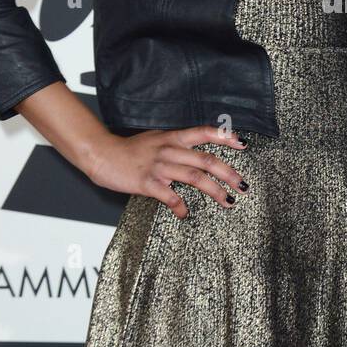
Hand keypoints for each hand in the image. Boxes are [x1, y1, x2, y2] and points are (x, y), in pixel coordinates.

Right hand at [85, 125, 248, 219]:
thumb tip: (194, 152)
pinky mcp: (148, 182)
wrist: (102, 154)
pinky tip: (186, 214)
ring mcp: (159, 166)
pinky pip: (170, 197)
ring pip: (194, 177)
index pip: (204, 132)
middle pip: (207, 160)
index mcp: (173, 138)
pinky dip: (181, 207)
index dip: (225, 136)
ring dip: (215, 191)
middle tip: (243, 185)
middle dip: (229, 173)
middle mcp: (169, 150)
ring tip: (228, 202)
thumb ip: (176, 144)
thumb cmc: (129, 150)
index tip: (243, 144)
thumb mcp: (156, 139)